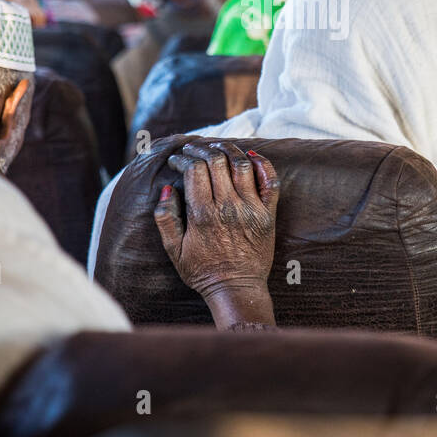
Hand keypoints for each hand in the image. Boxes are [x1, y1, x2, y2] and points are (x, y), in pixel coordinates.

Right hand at [154, 141, 278, 326]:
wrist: (236, 289)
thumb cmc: (202, 270)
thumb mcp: (173, 250)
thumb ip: (165, 218)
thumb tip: (167, 188)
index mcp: (203, 215)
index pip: (194, 169)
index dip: (183, 159)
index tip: (176, 160)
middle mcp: (229, 207)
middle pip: (216, 161)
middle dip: (201, 149)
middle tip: (192, 149)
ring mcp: (252, 209)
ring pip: (242, 164)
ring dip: (228, 149)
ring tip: (216, 147)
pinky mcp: (268, 214)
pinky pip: (270, 180)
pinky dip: (263, 163)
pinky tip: (250, 155)